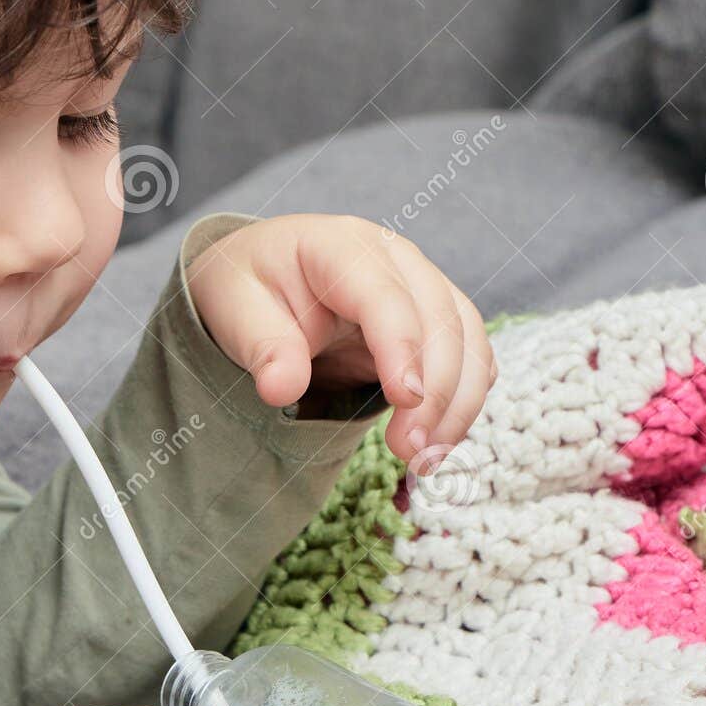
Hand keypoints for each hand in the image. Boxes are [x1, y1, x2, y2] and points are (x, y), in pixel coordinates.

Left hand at [185, 214, 495, 469]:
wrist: (261, 275)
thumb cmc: (248, 287)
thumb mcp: (234, 309)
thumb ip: (262, 346)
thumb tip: (282, 389)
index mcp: (340, 246)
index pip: (384, 295)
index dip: (402, 346)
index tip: (406, 399)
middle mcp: (394, 258)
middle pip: (439, 318)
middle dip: (435, 390)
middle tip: (409, 452)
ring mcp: (422, 284)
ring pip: (466, 339)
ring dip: (458, 403)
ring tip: (425, 459)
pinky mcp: (436, 318)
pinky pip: (471, 356)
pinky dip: (463, 400)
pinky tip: (439, 440)